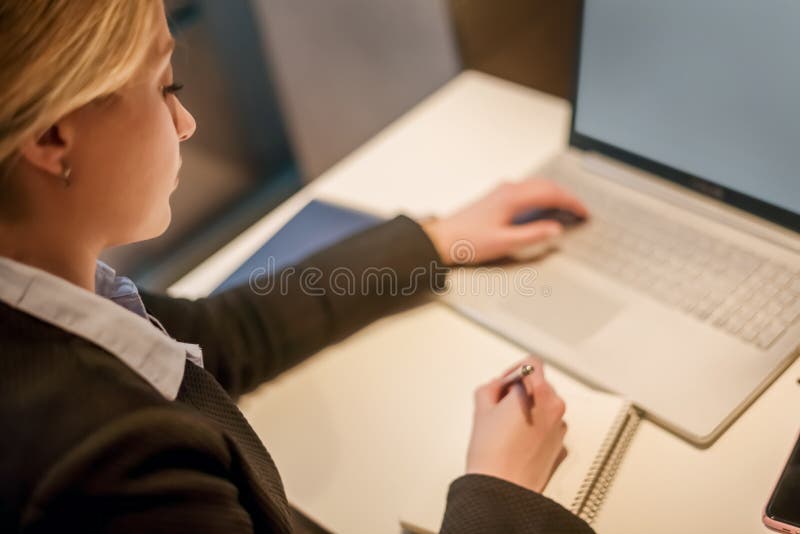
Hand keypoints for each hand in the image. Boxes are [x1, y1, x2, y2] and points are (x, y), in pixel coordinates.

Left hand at [420, 179, 587, 264]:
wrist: (442, 239)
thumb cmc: (467, 242)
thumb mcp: (505, 243)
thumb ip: (533, 235)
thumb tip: (555, 229)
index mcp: (512, 197)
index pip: (551, 193)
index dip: (572, 202)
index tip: (584, 212)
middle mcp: (508, 189)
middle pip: (546, 185)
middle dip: (567, 196)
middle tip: (581, 211)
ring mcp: (501, 191)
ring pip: (537, 185)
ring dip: (555, 194)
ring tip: (567, 209)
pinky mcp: (496, 196)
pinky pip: (527, 189)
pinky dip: (542, 195)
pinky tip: (544, 207)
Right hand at [465, 356, 567, 492]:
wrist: (503, 488)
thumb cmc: (492, 453)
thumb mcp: (481, 408)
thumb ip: (492, 386)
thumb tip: (499, 386)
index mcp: (537, 392)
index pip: (531, 364)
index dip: (514, 371)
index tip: (505, 383)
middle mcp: (554, 406)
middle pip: (538, 385)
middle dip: (520, 393)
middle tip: (500, 409)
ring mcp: (560, 427)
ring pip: (544, 407)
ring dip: (529, 411)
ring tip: (507, 430)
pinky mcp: (561, 445)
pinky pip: (548, 427)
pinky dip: (536, 429)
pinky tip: (518, 442)